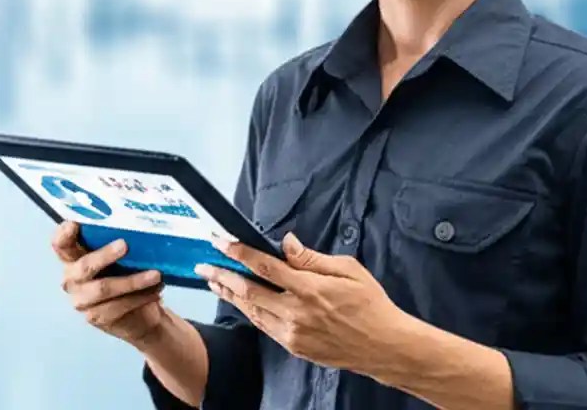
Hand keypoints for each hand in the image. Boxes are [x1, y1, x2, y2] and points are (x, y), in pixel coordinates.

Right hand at [52, 221, 166, 347]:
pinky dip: (140, 297)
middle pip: (84, 266)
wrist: (138, 315)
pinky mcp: (95, 317)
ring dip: (133, 281)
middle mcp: (72, 279)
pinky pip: (118, 306)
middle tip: (125, 245)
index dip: (63, 235)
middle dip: (104, 255)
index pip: (60, 244)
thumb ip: (118, 242)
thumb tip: (139, 226)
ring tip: (156, 275)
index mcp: (73, 258)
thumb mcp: (120, 257)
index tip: (73, 225)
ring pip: (104, 288)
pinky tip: (156, 291)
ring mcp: (81, 300)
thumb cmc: (125, 276)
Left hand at [195, 232, 409, 375]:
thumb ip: (312, 258)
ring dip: (229, 294)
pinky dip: (248, 311)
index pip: (264, 265)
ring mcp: (292, 333)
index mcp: (309, 288)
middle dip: (222, 274)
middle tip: (203, 264)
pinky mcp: (293, 346)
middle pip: (248, 289)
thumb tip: (286, 243)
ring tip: (212, 281)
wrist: (384, 346)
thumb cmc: (370, 303)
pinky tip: (239, 301)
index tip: (221, 239)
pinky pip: (263, 326)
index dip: (239, 251)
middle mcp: (295, 312)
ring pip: (251, 310)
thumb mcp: (348, 270)